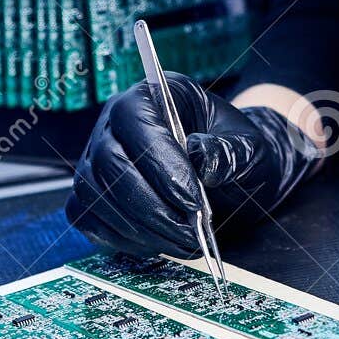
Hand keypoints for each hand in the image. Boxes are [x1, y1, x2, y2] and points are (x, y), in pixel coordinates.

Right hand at [66, 72, 318, 256]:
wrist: (227, 176)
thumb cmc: (233, 153)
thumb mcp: (248, 146)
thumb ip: (229, 151)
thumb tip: (199, 157)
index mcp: (150, 95)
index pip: (135, 120)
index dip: (160, 163)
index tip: (193, 202)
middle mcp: (113, 124)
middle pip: (109, 162)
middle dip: (152, 206)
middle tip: (190, 232)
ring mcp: (96, 160)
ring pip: (96, 196)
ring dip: (141, 228)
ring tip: (184, 242)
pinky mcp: (92, 195)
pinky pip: (90, 220)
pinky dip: (124, 238)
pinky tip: (161, 242)